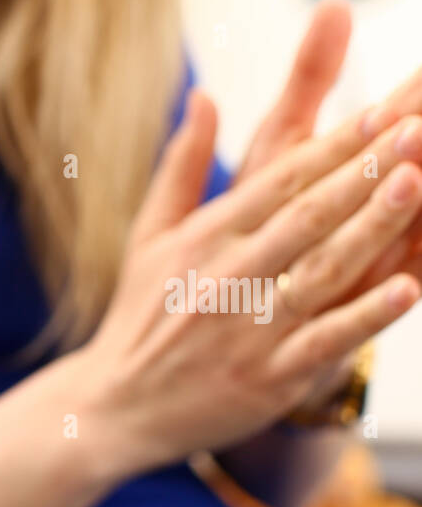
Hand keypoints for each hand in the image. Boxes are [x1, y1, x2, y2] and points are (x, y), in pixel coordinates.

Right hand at [73, 88, 421, 475]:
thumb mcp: (147, 238)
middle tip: (417, 129)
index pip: (279, 181)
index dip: (333, 145)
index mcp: (204, 238)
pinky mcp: (266, 378)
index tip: (380, 112)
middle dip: (366, 170)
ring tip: (415, 184)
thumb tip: (202, 98)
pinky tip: (405, 289)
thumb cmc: (139, 319)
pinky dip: (364, 317)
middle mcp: (227, 278)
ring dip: (372, 227)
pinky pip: (324, 342)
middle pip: (308, 216)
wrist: (114, 408)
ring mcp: (248, 330)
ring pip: (322, 270)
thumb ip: (179, 167)